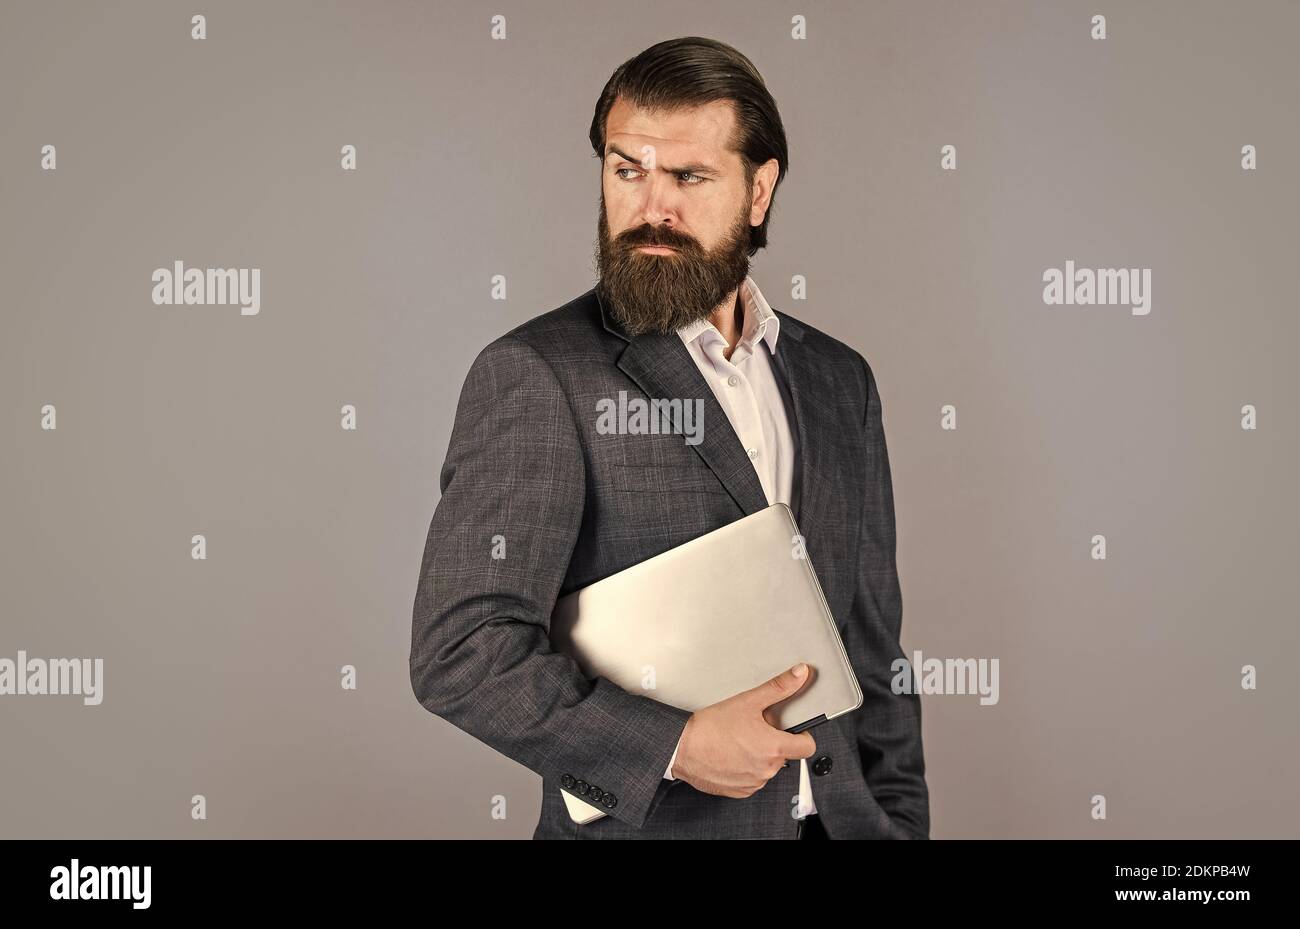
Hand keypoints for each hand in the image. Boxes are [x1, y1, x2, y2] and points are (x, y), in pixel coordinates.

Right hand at [670, 663, 816, 798]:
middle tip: (753, 729)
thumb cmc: (711, 727)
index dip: (802, 735)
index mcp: (774, 748)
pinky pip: (751, 779)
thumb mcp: (748, 701)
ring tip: (738, 741)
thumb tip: (799, 675)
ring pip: (766, 767)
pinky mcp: (739, 791)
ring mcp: (753, 783)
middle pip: (784, 755)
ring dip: (758, 756)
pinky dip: (745, 769)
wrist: (682, 748)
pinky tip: (731, 755)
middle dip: (773, 742)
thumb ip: (778, 688)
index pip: (807, 747)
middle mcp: (767, 769)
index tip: (791, 729)